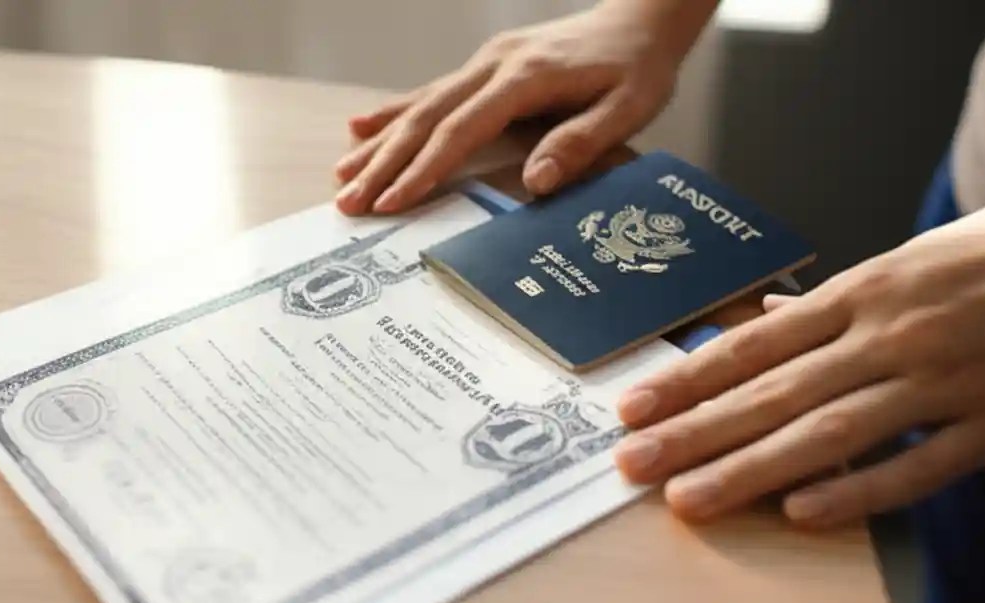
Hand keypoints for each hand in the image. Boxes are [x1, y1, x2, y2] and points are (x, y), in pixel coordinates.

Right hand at [333, 0, 714, 214]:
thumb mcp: (630, 107)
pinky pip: (432, 92)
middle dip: (384, 163)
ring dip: (380, 142)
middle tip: (349, 202)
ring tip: (342, 176)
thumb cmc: (639, 67)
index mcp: (525, 77)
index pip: (461, 129)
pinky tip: (361, 127)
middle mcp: (494, 64)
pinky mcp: (486, 65)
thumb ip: (582, 141)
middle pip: (427, 117)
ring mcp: (485, 61)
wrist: (642, 17)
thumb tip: (535, 181)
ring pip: (421, 104)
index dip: (424, 168)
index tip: (392, 202)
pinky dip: (394, 112)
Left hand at [612, 179, 984, 528]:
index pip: (754, 345)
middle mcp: (889, 336)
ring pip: (830, 434)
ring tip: (690, 499)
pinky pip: (920, 468)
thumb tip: (762, 324)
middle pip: (774, 393)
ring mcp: (942, 381)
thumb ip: (830, 307)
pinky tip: (805, 516)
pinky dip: (861, 493)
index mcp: (863, 292)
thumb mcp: (903, 266)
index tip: (632, 408)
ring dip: (752, 469)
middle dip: (695, 432)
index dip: (687, 379)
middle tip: (632, 465)